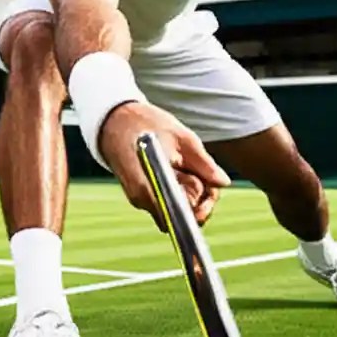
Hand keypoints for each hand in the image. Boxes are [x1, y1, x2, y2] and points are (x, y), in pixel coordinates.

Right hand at [98, 102, 230, 232]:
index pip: (180, 216)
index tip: (209, 195)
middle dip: (199, 198)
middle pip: (181, 215)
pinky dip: (178, 188)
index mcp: (151, 187)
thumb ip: (204, 163)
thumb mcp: (181, 137)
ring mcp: (142, 198)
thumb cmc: (145, 125)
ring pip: (176, 207)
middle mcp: (143, 199)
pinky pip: (167, 199)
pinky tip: (178, 168)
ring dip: (189, 191)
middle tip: (201, 173)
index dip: (199, 210)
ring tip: (188, 165)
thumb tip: (223, 182)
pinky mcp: (142, 194)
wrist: (113, 120)